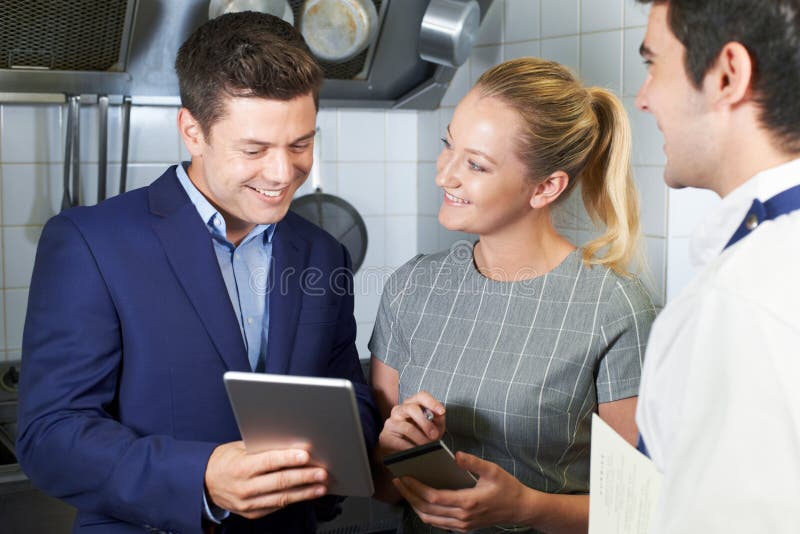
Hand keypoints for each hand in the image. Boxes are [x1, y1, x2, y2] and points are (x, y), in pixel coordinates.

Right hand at [204, 441, 327, 518]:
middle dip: (304, 477)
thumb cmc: (225, 461)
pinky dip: (293, 500)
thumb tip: (291, 444)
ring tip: (321, 486)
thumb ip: (264, 448)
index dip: (289, 458)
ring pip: (282, 498)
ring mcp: (248, 503)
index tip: (307, 455)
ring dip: (305, 492)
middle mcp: (244, 487)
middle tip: (321, 472)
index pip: (270, 462)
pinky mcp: (252, 513)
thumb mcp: (240, 448)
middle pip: (280, 482)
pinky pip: (276, 506)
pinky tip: (306, 494)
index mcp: (241, 467)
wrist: (205, 483)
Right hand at [377, 391, 445, 456]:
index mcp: (412, 404)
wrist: (401, 451)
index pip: (421, 396)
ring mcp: (391, 422)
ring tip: (427, 446)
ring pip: (407, 428)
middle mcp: (400, 410)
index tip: (441, 411)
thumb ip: (438, 418)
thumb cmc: (419, 435)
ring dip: (420, 439)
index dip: (432, 402)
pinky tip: (416, 451)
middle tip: (434, 436)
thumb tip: (439, 413)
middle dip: (426, 424)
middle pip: (412, 409)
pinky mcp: (386, 436)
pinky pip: (400, 442)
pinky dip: (411, 448)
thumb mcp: (433, 426)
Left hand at [393, 452, 534, 531]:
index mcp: (468, 502)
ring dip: (415, 505)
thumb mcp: (493, 470)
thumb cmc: (508, 488)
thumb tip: (456, 454)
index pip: (433, 497)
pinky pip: (439, 523)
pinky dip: (426, 513)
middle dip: (409, 495)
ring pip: (430, 518)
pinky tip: (420, 500)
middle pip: (427, 509)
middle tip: (397, 481)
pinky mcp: (464, 527)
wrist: (521, 509)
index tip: (404, 477)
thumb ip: (473, 463)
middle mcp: (463, 517)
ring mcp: (463, 525)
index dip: (415, 488)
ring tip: (405, 490)